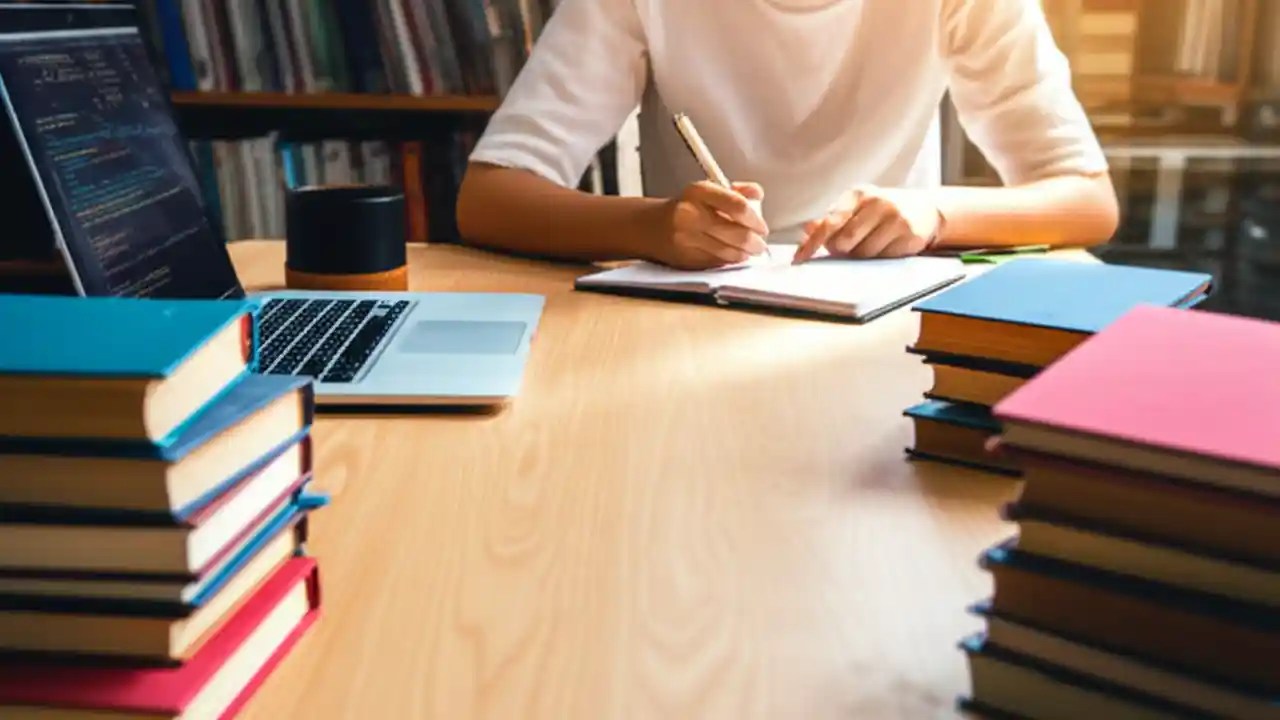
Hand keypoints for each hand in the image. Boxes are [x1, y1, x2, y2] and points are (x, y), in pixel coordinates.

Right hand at [650, 181, 769, 269]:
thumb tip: (757, 194)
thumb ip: (735, 192)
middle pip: (738, 234)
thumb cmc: (686, 208)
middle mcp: (690, 215)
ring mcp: (686, 239)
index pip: (738, 206)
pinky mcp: (685, 259)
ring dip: (744, 254)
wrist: (650, 226)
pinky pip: (717, 263)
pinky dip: (729, 260)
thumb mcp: (707, 191)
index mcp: (698, 192)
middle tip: (759, 244)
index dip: (756, 220)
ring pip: (730, 253)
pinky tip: (730, 255)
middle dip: (755, 243)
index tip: (762, 227)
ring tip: (748, 250)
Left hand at [794, 186, 940, 262]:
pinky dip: (879, 256)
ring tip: (872, 241)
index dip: (813, 243)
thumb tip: (807, 229)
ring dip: (861, 255)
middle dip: (841, 250)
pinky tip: (887, 244)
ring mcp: (895, 218)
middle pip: (844, 242)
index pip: (830, 222)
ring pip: (863, 253)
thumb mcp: (856, 207)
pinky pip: (882, 257)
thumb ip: (831, 218)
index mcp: (858, 193)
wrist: (925, 209)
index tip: (799, 259)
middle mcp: (877, 202)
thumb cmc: (881, 210)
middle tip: (849, 245)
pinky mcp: (909, 234)